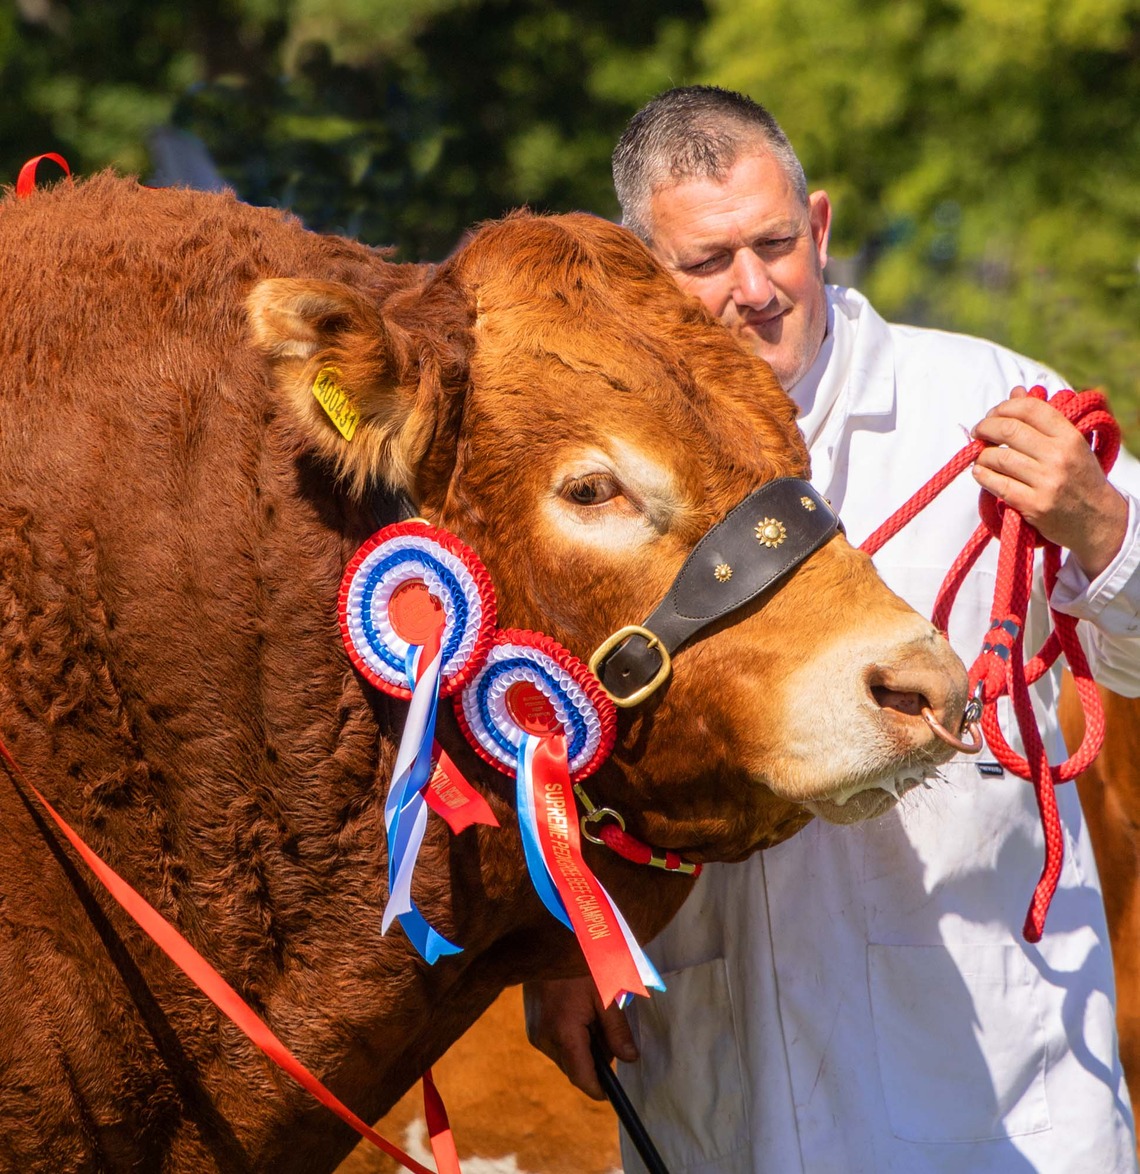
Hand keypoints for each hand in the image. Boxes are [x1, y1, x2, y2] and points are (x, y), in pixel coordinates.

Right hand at [523, 975, 638, 1099]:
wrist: (544, 940)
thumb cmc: (579, 963)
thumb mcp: (605, 994)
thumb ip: (617, 1031)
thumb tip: (629, 1060)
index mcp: (564, 1032)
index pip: (582, 1078)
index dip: (599, 1088)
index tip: (612, 1092)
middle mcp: (544, 1038)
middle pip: (574, 1067)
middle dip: (595, 1058)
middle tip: (607, 1027)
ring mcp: (535, 1031)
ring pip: (565, 1056)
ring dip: (582, 1046)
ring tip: (592, 1012)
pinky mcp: (532, 1024)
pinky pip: (555, 1043)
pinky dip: (571, 1036)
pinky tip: (577, 1010)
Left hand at [971, 386, 1127, 578]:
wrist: (1097, 519)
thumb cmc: (1079, 477)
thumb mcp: (1070, 444)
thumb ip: (1042, 419)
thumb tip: (1016, 391)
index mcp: (1069, 436)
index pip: (1030, 409)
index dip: (1004, 407)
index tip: (992, 414)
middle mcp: (1058, 456)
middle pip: (1008, 430)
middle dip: (984, 428)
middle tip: (978, 432)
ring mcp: (1046, 481)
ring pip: (998, 458)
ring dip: (982, 456)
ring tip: (982, 457)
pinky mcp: (1034, 504)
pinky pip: (997, 484)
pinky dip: (982, 476)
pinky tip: (980, 473)